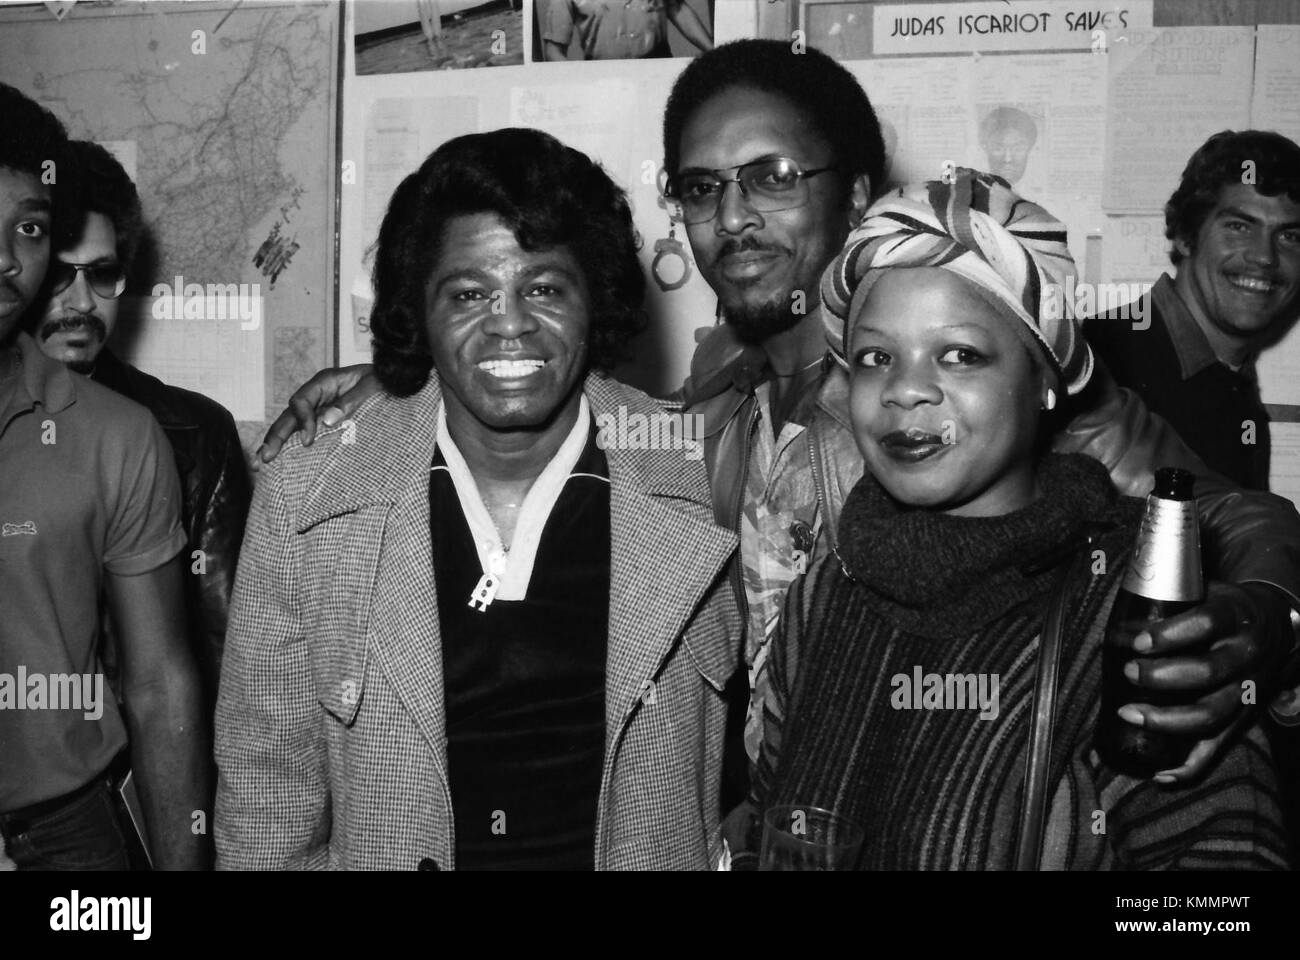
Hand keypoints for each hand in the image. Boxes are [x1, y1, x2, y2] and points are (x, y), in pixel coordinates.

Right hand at [257, 364, 377, 464]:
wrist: (395, 382)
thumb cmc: (384, 381)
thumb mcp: (372, 387)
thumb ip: (351, 401)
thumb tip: (327, 421)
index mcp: (325, 382)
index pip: (302, 401)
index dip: (302, 421)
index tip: (309, 441)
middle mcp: (316, 395)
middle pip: (289, 415)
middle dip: (276, 436)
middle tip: (265, 457)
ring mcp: (318, 408)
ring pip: (291, 425)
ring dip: (276, 443)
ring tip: (260, 463)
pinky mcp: (323, 422)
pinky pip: (302, 433)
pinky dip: (290, 446)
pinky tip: (277, 462)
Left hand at [1117, 581, 1294, 782]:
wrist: (1275, 629)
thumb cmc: (1225, 611)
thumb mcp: (1208, 593)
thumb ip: (1170, 602)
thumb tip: (1116, 624)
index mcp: (1234, 618)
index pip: (1205, 623)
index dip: (1168, 635)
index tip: (1137, 642)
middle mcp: (1245, 656)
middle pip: (1207, 673)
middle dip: (1161, 676)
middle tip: (1129, 672)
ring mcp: (1247, 691)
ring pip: (1210, 715)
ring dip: (1166, 720)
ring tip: (1129, 713)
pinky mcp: (1243, 719)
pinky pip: (1218, 748)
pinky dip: (1189, 767)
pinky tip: (1160, 774)